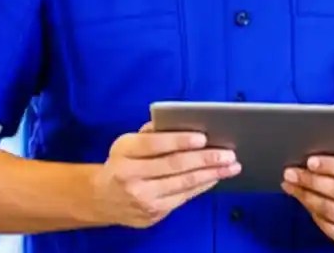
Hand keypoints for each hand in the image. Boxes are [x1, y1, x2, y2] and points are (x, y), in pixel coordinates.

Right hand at [90, 124, 240, 228]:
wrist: (102, 199)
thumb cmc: (123, 163)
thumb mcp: (128, 143)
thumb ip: (151, 132)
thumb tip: (182, 121)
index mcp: (123, 152)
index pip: (153, 144)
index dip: (179, 140)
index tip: (202, 137)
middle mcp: (130, 176)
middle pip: (173, 165)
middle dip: (204, 159)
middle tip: (228, 153)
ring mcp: (141, 198)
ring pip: (182, 184)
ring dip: (211, 174)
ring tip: (231, 166)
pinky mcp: (152, 213)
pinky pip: (183, 198)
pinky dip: (202, 186)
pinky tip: (216, 177)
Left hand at [282, 156, 333, 251]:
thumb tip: (316, 161)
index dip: (332, 166)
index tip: (310, 161)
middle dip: (312, 181)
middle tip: (292, 173)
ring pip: (331, 213)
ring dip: (306, 197)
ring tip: (292, 186)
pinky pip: (329, 228)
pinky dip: (313, 214)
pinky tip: (305, 201)